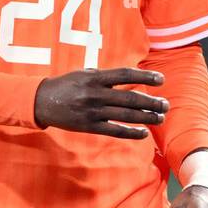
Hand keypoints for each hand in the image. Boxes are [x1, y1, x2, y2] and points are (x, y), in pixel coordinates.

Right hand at [32, 68, 167, 138]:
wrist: (41, 101)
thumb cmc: (66, 85)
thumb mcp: (83, 74)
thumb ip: (105, 76)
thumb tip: (131, 78)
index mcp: (94, 77)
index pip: (125, 75)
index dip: (145, 76)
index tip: (161, 80)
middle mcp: (95, 94)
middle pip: (130, 98)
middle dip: (151, 102)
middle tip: (165, 104)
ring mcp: (92, 111)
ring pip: (126, 115)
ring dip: (146, 117)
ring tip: (160, 117)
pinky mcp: (89, 126)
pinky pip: (114, 130)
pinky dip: (131, 132)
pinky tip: (144, 132)